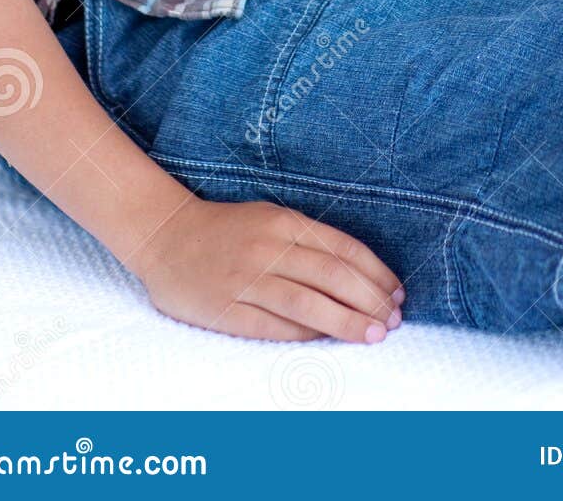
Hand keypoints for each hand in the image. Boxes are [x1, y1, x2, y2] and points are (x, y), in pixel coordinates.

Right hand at [137, 194, 404, 342]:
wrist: (165, 236)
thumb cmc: (227, 230)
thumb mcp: (271, 219)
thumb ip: (309, 242)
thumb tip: (357, 276)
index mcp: (284, 221)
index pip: (344, 249)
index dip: (376, 274)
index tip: (398, 293)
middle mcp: (269, 248)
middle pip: (333, 277)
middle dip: (371, 300)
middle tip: (394, 320)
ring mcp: (247, 280)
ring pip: (309, 305)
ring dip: (347, 322)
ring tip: (374, 334)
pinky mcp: (228, 310)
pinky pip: (275, 327)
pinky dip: (306, 336)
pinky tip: (327, 342)